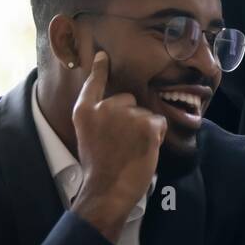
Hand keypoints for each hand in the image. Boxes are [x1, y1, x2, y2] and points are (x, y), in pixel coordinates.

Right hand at [70, 51, 166, 242]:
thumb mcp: (89, 136)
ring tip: (131, 149)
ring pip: (145, 113)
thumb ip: (99, 117)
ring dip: (144, 129)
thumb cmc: (100, 168)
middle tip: (122, 143)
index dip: (100, 69)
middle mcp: (104, 107)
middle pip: (128, 100)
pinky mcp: (147, 124)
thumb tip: (119, 107)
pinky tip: (143, 149)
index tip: (103, 55)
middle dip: (131, 117)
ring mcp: (126, 114)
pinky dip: (156, 136)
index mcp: (85, 111)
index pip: (94, 84)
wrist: (107, 189)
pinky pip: (159, 123)